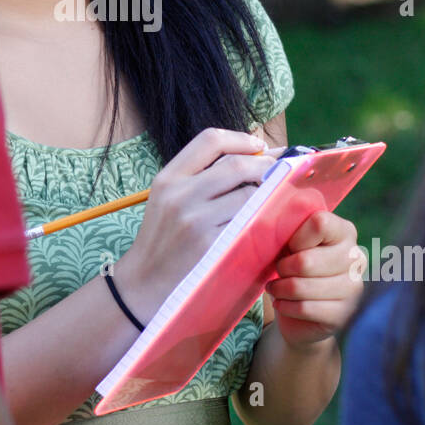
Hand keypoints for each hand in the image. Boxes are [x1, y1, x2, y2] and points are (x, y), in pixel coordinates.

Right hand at [115, 128, 280, 321]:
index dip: (241, 139)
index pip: (210, 140)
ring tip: (273, 201)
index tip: (259, 146)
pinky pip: (250, 224)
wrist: (144, 285)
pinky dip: (263, 221)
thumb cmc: (164, 241)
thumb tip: (254, 149)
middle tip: (280, 173)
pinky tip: (265, 224)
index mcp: (168, 178)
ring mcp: (196, 221)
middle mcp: (180, 195)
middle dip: (265, 166)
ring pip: (248, 195)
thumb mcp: (168, 200)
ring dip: (268, 196)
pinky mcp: (212, 246)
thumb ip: (200, 176)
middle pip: (236, 164)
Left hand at [264, 210, 363, 350]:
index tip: (290, 246)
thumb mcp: (293, 244)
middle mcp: (356, 258)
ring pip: (302, 287)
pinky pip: (305, 308)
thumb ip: (290, 232)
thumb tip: (270, 227)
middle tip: (279, 271)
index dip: (296, 237)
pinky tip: (283, 304)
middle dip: (283, 268)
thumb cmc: (296, 268)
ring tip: (276, 288)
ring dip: (281, 289)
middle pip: (306, 260)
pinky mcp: (344, 314)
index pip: (320, 223)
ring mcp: (353, 288)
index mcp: (345, 232)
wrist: (304, 311)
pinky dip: (286, 306)